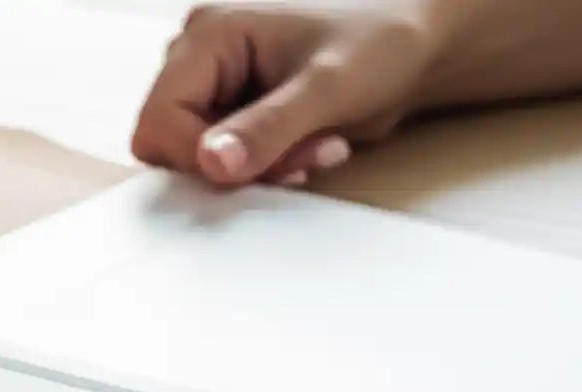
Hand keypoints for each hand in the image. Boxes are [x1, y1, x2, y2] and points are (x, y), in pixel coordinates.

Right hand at [132, 1, 444, 187]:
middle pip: (170, 139)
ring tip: (313, 149)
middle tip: (295, 161)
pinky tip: (307, 146)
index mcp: (209, 33)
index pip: (158, 120)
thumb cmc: (383, 41)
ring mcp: (217, 76)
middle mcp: (201, 52)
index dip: (198, 158)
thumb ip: (266, 129)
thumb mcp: (326, 89)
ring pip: (198, 150)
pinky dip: (264, 163)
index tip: (257, 169)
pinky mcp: (236, 99)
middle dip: (232, 164)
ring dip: (254, 166)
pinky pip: (225, 150)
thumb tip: (211, 163)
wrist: (423, 39)